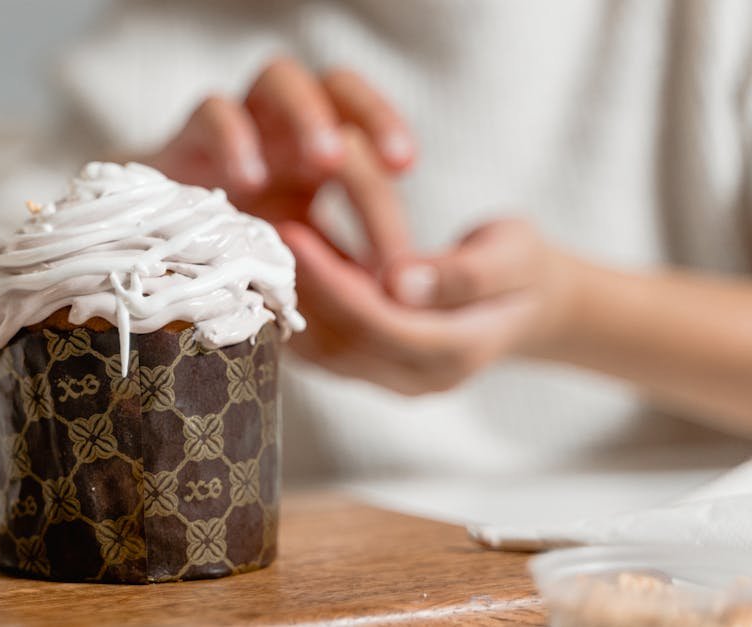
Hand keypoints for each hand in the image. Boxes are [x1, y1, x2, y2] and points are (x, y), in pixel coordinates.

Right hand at [150, 57, 415, 270]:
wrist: (154, 247)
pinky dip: (234, 138)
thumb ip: (342, 267)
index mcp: (318, 150)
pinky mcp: (187, 140)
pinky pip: (212, 112)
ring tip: (325, 161)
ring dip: (309, 114)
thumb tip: (399, 295)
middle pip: (337, 85)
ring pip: (279, 78)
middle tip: (389, 166)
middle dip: (370, 119)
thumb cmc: (237, 250)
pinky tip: (249, 180)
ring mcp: (237, 125)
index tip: (408, 173)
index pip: (365, 122)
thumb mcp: (300, 258)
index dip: (391, 140)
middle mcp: (282, 126)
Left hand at [279, 218, 577, 393]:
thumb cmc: (523, 268)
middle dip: (300, 291)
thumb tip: (400, 282)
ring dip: (291, 306)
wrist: (530, 304)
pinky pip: (326, 351)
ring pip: (326, 353)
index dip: (332, 282)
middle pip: (343, 342)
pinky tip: (277, 277)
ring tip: (260, 254)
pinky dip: (298, 316)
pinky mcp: (376, 372)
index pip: (379, 322)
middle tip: (261, 240)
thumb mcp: (513, 254)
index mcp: (459, 349)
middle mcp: (421, 378)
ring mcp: (396, 382)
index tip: (294, 233)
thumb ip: (462, 273)